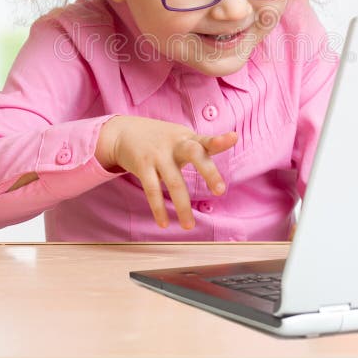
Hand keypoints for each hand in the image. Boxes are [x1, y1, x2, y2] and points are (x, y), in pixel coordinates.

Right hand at [96, 115, 236, 229]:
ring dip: (182, 206)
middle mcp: (175, 144)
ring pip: (174, 181)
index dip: (219, 140)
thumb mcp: (180, 137)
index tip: (233, 138)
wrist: (124, 131)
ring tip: (189, 226)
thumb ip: (202, 145)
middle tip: (220, 190)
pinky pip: (152, 189)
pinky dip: (158, 208)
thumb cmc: (160, 139)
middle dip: (208, 172)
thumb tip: (230, 142)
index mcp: (187, 138)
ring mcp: (158, 155)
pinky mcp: (142, 165)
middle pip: (195, 154)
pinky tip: (164, 223)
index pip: (206, 139)